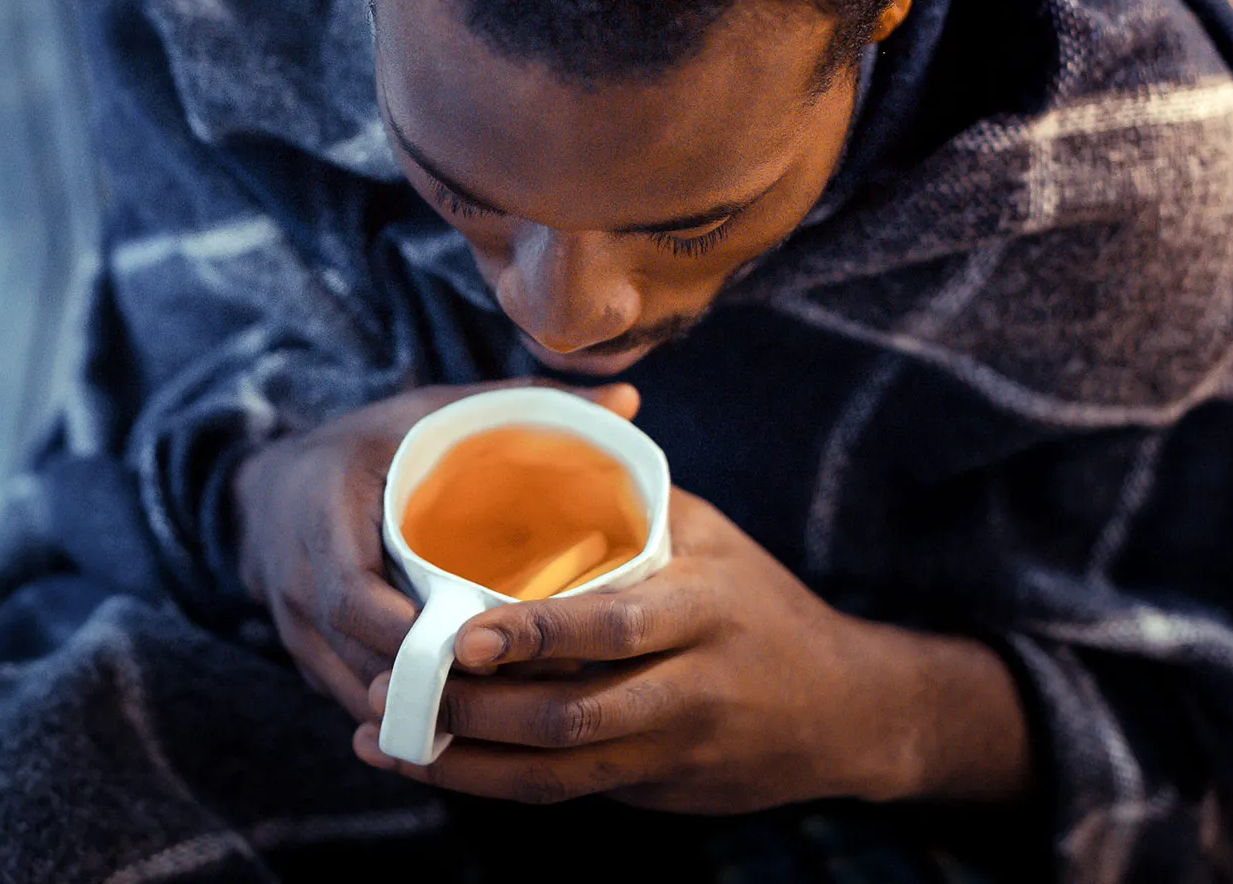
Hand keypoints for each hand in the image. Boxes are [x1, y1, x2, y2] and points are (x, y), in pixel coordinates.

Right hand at [233, 379, 640, 723]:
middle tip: (524, 695)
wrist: (268, 493)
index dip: (415, 633)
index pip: (354, 596)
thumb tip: (628, 399)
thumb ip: (519, 405)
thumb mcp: (429, 414)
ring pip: (360, 693)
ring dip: (426, 711)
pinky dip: (411, 716)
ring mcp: (297, 631)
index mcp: (322, 513)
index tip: (486, 642)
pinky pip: (358, 703)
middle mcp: (298, 582)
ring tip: (512, 720)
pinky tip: (475, 728)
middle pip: (363, 658)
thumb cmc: (365, 448)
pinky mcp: (310, 663)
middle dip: (438, 683)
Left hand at [352, 489, 1031, 810]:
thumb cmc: (759, 601)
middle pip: (572, 715)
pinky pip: (565, 792)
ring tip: (384, 738)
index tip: (462, 631)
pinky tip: (435, 766)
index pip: (612, 626)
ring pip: (557, 773)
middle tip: (392, 686)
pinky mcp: (657, 791)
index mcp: (704, 611)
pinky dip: (493, 783)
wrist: (848, 711)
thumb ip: (627, 502)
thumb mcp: (711, 538)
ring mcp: (675, 752)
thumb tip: (536, 440)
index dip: (536, 634)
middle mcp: (692, 689)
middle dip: (476, 710)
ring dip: (465, 764)